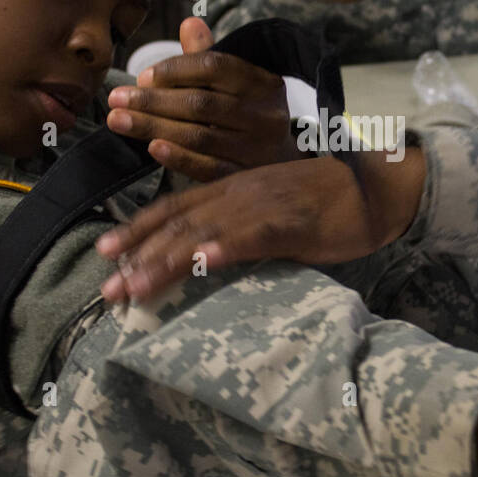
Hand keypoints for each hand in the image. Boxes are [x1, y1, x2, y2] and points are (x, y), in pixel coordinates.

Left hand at [95, 150, 424, 302]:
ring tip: (136, 286)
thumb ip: (237, 225)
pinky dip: (227, 247)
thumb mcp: (270, 207)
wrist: (374, 186)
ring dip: (166, 261)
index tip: (103, 253)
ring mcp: (264, 207)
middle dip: (139, 256)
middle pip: (178, 224)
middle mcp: (238, 194)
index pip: (173, 208)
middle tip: (106, 289)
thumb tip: (205, 253)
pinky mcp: (293, 223)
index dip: (137, 230)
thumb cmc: (324, 202)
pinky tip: (204, 262)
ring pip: (204, 232)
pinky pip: (255, 236)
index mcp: (231, 190)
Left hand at [107, 17, 301, 181]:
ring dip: (153, 127)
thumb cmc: (251, 114)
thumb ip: (210, 57)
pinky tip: (152, 148)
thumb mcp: (239, 83)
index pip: (214, 66)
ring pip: (199, 135)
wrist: (285, 163)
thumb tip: (189, 23)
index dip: (175, 69)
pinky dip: (179, 157)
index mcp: (262, 83)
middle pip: (201, 103)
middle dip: (152, 100)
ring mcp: (257, 149)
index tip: (142, 76)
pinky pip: (208, 168)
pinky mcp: (245, 176)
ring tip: (117, 121)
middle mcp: (265, 114)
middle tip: (115, 99)